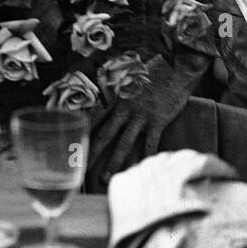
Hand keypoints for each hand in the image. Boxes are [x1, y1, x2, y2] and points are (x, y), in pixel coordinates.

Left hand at [88, 53, 203, 185]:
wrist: (174, 69)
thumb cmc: (150, 72)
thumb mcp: (126, 77)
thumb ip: (115, 89)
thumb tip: (103, 95)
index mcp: (114, 98)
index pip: (92, 117)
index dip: (81, 130)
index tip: (72, 141)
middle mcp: (124, 109)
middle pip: (104, 134)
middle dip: (91, 152)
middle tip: (80, 167)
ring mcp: (140, 116)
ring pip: (123, 143)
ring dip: (113, 162)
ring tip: (104, 177)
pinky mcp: (157, 122)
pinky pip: (149, 143)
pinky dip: (144, 157)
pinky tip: (139, 170)